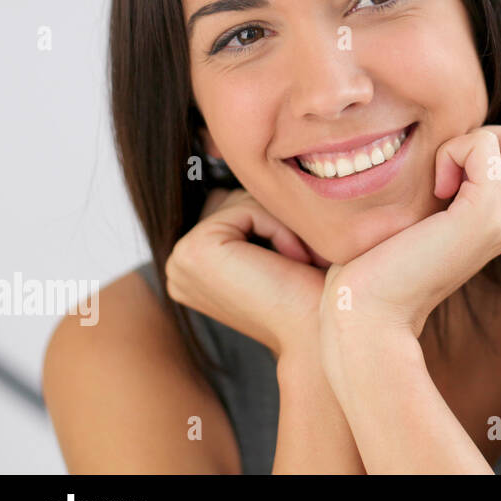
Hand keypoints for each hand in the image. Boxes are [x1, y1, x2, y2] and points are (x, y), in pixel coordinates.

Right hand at [164, 187, 324, 359]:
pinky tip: (290, 261)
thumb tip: (243, 170)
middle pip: (233, 198)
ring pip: (241, 200)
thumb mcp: (272, 246)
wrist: (321, 330)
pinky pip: (246, 207)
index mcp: (193, 267)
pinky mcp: (196, 249)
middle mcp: (179, 265)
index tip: (294, 259)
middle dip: (275, 220)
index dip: (272, 222)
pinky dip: (279, 229)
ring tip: (296, 261)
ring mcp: (181, 258)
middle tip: (299, 259)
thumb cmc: (309, 293)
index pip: (231, 206)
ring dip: (281, 225)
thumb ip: (249, 215)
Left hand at [319, 125, 500, 339]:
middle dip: (492, 136)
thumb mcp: (418, 222)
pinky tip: (434, 190)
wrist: (368, 315)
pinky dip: (455, 151)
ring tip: (442, 180)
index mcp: (497, 222)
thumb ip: (440, 194)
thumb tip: (438, 158)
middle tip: (448, 171)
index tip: (447, 175)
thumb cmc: (372, 270)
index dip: (493, 145)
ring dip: (477, 140)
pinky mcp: (484, 217)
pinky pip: (486, 146)